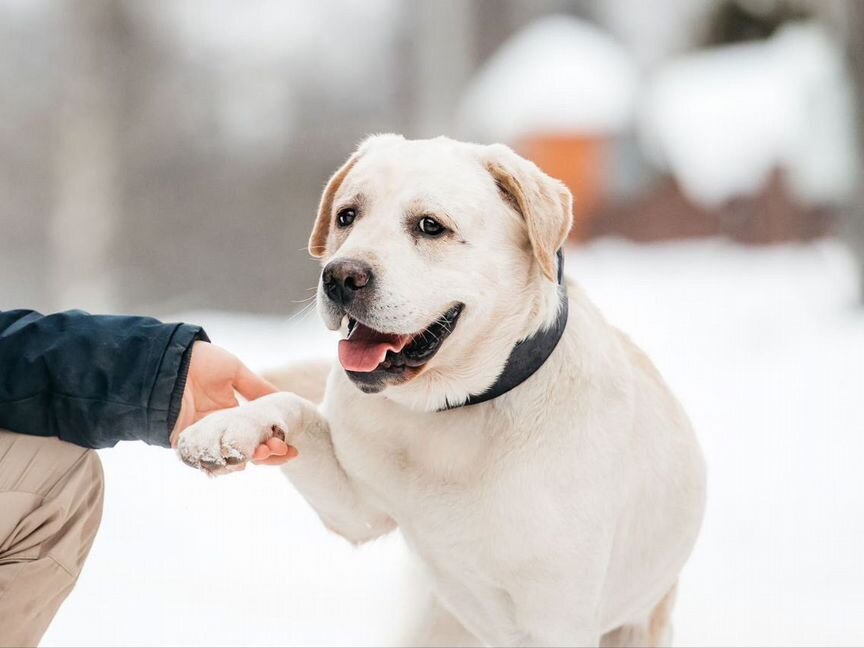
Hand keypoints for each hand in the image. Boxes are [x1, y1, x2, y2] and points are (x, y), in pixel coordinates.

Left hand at [171, 342, 297, 466]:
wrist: (164, 360)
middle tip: (284, 451)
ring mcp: (203, 438)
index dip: (276, 442)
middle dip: (269, 455)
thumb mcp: (234, 370)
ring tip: (269, 452)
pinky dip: (226, 464)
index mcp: (231, 413)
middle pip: (248, 451)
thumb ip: (256, 388)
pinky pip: (207, 461)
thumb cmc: (197, 360)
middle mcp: (219, 429)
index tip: (293, 447)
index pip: (257, 435)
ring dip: (253, 459)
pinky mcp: (185, 445)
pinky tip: (244, 461)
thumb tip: (282, 399)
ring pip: (232, 458)